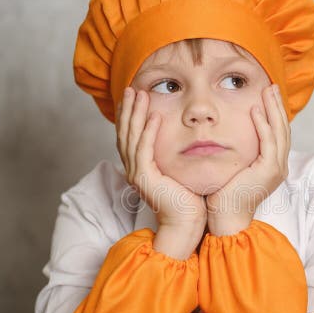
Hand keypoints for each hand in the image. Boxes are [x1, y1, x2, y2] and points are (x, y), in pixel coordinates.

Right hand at [116, 87, 207, 232]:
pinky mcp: (144, 179)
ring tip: (140, 94)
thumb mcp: (179, 170)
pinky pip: (144, 150)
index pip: (130, 136)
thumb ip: (175, 155)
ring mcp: (137, 174)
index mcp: (140, 168)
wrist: (186, 223)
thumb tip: (185, 138)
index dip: (130, 115)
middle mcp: (134, 169)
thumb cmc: (188, 199)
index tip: (135, 96)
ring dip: (136, 114)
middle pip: (125, 133)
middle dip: (128, 109)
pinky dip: (148, 132)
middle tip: (131, 88)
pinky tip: (154, 116)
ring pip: (132, 137)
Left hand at [205, 83, 289, 235]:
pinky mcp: (268, 171)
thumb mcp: (234, 167)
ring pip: (279, 132)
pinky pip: (268, 142)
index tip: (268, 95)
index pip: (278, 133)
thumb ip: (238, 152)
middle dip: (277, 106)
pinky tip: (256, 110)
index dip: (275, 113)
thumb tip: (226, 134)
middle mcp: (279, 166)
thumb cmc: (224, 195)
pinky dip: (263, 124)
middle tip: (272, 86)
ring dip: (273, 109)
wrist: (226, 217)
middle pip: (283, 129)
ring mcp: (276, 169)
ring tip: (267, 91)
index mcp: (272, 165)